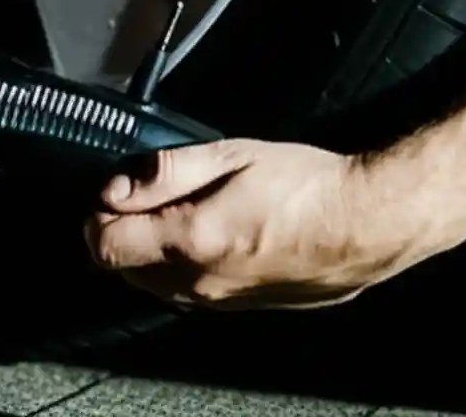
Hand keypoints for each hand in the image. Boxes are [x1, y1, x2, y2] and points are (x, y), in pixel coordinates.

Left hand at [85, 139, 449, 310]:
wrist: (367, 224)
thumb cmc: (304, 184)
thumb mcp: (229, 156)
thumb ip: (163, 173)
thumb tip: (113, 188)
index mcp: (189, 240)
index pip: (104, 246)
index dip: (98, 217)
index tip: (112, 195)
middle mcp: (197, 282)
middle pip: (123, 271)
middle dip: (121, 235)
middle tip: (143, 200)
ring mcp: (220, 301)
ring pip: (154, 285)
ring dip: (149, 254)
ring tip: (179, 214)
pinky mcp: (240, 308)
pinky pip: (187, 294)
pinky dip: (179, 269)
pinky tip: (207, 237)